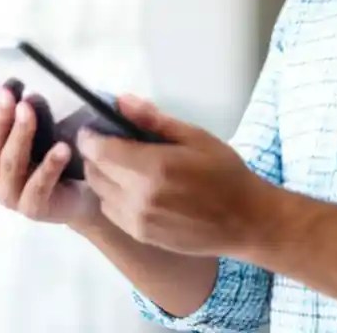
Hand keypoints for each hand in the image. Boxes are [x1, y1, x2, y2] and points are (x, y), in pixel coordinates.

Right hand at [0, 83, 99, 227]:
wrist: (77, 194)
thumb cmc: (45, 155)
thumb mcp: (26, 133)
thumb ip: (8, 114)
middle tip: (6, 93)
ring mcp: (9, 196)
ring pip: (11, 163)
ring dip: (19, 134)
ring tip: (29, 109)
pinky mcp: (33, 208)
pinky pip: (39, 184)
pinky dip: (50, 165)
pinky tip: (62, 147)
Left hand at [77, 96, 273, 256]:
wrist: (246, 220)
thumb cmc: (225, 174)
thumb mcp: (195, 137)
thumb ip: (153, 120)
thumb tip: (122, 102)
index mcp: (153, 167)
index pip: (99, 150)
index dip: (90, 136)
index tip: (93, 128)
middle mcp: (139, 196)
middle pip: (94, 171)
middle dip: (96, 154)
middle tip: (111, 143)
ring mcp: (138, 220)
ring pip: (99, 192)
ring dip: (104, 176)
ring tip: (123, 165)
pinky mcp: (141, 235)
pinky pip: (111, 211)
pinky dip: (113, 196)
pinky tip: (133, 188)